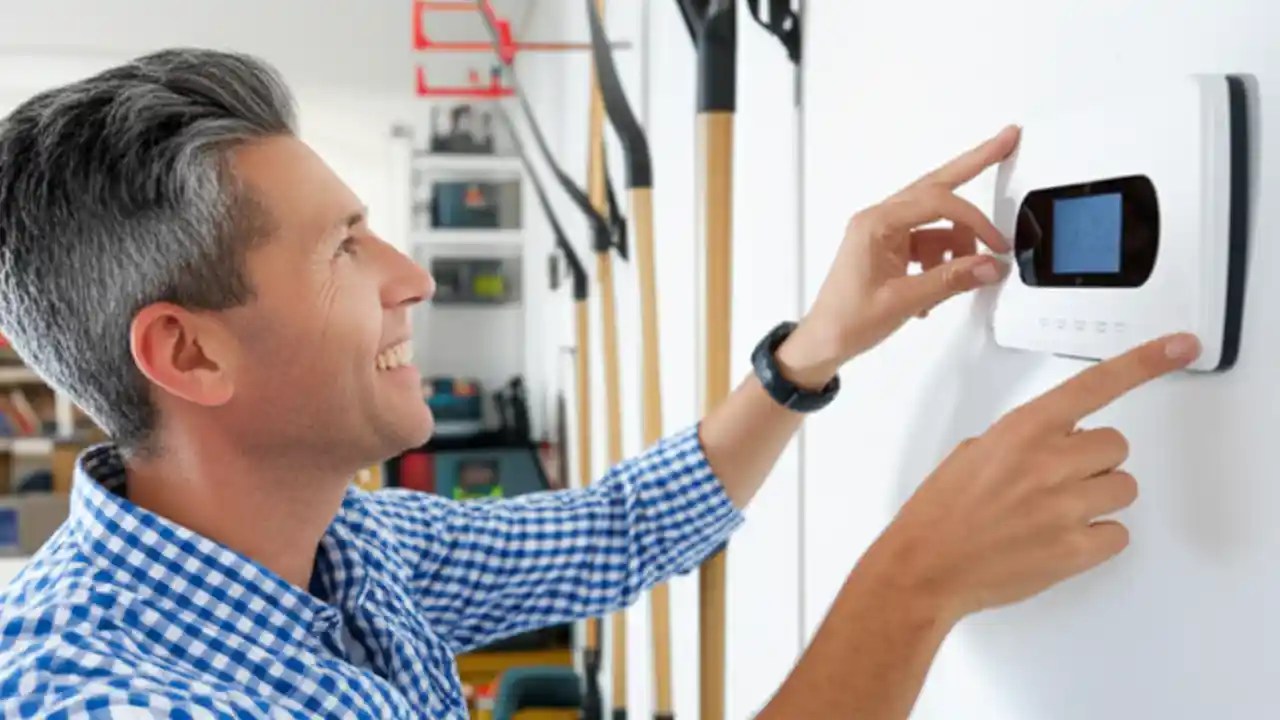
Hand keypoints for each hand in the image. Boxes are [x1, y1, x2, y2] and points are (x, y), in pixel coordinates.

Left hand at [776, 125, 1020, 388]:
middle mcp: (879, 220)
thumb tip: (989, 265)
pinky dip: (942, 261)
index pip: (937, 202)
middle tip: (1006, 140)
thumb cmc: (848, 320)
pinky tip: (936, 291)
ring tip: (962, 275)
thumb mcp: (903, 301)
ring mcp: (884, 233)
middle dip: (973, 165)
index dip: (973, 220)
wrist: (824, 341)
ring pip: (936, 221)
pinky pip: (928, 243)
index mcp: (875, 223)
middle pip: (936, 186)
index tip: (995, 244)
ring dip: (957, 245)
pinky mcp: (889, 249)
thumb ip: (950, 280)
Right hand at [859, 332, 1201, 623]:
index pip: (1095, 385)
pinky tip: (1063, 538)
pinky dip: (1097, 537)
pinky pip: (1118, 534)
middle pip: (1116, 445)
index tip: (1179, 347)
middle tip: (1061, 477)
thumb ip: (1026, 438)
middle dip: (1095, 460)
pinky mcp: (1073, 550)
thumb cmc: (941, 512)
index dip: (1144, 363)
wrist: (925, 566)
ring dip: (1098, 497)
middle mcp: (1047, 462)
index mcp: (1022, 430)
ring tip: (1056, 511)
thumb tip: (1060, 441)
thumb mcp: (975, 452)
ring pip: (1123, 488)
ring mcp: (1064, 507)